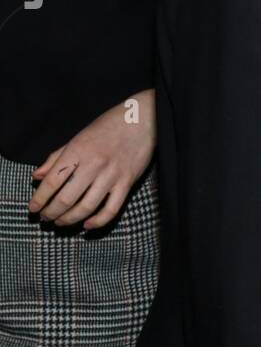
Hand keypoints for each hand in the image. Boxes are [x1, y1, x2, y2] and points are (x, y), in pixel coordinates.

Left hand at [29, 89, 155, 229]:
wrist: (141, 121)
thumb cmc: (107, 127)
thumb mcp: (77, 137)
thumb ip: (56, 158)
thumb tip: (37, 176)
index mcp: (77, 151)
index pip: (52, 181)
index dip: (39, 199)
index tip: (33, 209)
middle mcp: (93, 165)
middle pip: (66, 198)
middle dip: (51, 213)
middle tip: (45, 218)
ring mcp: (111, 176)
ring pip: (86, 207)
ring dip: (69, 219)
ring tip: (60, 222)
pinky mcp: (126, 183)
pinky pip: (111, 209)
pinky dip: (98, 221)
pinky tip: (87, 225)